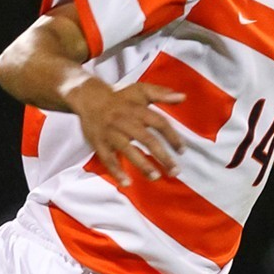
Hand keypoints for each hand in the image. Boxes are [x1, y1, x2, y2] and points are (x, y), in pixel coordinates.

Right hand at [66, 77, 185, 186]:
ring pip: (127, 150)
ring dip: (142, 164)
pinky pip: (107, 159)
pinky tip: (127, 183)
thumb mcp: (141, 91)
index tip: (182, 150)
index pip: (159, 123)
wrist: (89, 99)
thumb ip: (162, 93)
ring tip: (155, 177)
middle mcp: (125, 121)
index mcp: (137, 110)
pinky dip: (116, 171)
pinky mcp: (99, 143)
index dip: (172, 136)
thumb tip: (183, 97)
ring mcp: (111, 133)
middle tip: (175, 171)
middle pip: (146, 139)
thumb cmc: (120, 98)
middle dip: (162, 156)